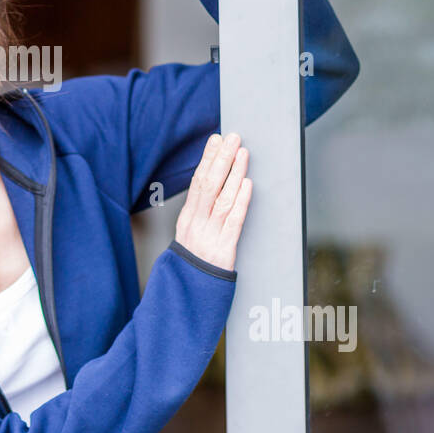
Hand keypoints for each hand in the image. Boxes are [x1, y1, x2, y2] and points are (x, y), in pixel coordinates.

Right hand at [175, 132, 251, 271]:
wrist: (187, 293)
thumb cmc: (192, 263)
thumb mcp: (188, 234)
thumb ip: (199, 211)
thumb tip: (213, 183)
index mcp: (187, 218)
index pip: (197, 182)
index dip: (207, 159)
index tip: (216, 140)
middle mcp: (196, 224)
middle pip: (208, 185)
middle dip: (221, 158)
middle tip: (233, 138)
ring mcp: (209, 236)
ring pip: (222, 198)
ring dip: (234, 173)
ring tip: (243, 154)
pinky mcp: (223, 250)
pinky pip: (232, 221)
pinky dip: (240, 201)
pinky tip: (247, 185)